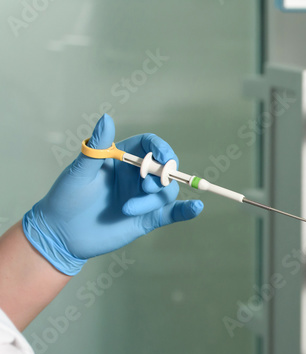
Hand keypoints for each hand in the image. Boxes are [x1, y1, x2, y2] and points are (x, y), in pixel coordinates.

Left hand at [22, 114, 202, 274]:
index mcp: (121, 159)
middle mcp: (135, 177)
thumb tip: (106, 118)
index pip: (149, 146)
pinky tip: (196, 207)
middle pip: (164, 168)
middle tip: (146, 185)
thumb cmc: (66, 199)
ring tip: (128, 209)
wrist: (61, 234)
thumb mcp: (80, 171)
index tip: (163, 157)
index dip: (161, 148)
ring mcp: (143, 198)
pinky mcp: (148, 218)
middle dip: (161, 175)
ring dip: (152, 199)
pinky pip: (172, 213)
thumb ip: (97, 147)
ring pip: (165, 192)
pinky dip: (186, 211)